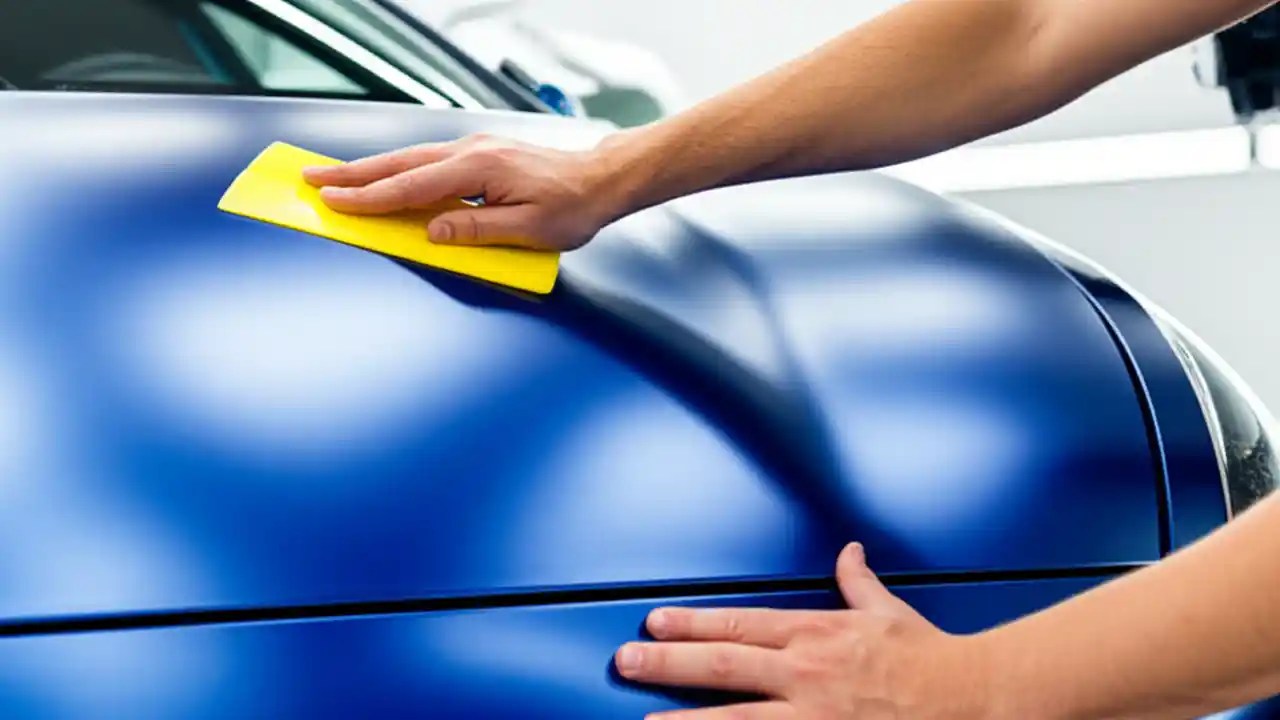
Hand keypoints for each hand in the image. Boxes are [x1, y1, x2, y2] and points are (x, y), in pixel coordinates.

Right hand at [302, 134, 624, 250]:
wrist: (600, 180)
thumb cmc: (572, 207)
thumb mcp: (529, 229)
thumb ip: (477, 230)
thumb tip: (433, 231)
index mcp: (479, 169)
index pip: (411, 187)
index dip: (369, 198)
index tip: (333, 202)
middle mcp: (472, 151)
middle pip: (400, 164)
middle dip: (352, 174)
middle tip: (310, 180)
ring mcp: (475, 149)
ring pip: (410, 159)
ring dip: (370, 169)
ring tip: (334, 177)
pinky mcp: (479, 153)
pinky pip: (428, 161)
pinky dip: (398, 168)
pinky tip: (384, 176)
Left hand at [615, 543, 994, 719]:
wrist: (975, 697)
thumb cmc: (932, 660)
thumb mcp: (889, 612)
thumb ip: (859, 583)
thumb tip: (849, 551)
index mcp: (817, 634)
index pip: (739, 624)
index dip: (692, 622)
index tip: (655, 619)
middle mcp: (807, 673)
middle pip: (723, 666)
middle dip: (668, 663)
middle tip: (626, 660)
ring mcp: (814, 716)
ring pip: (735, 718)